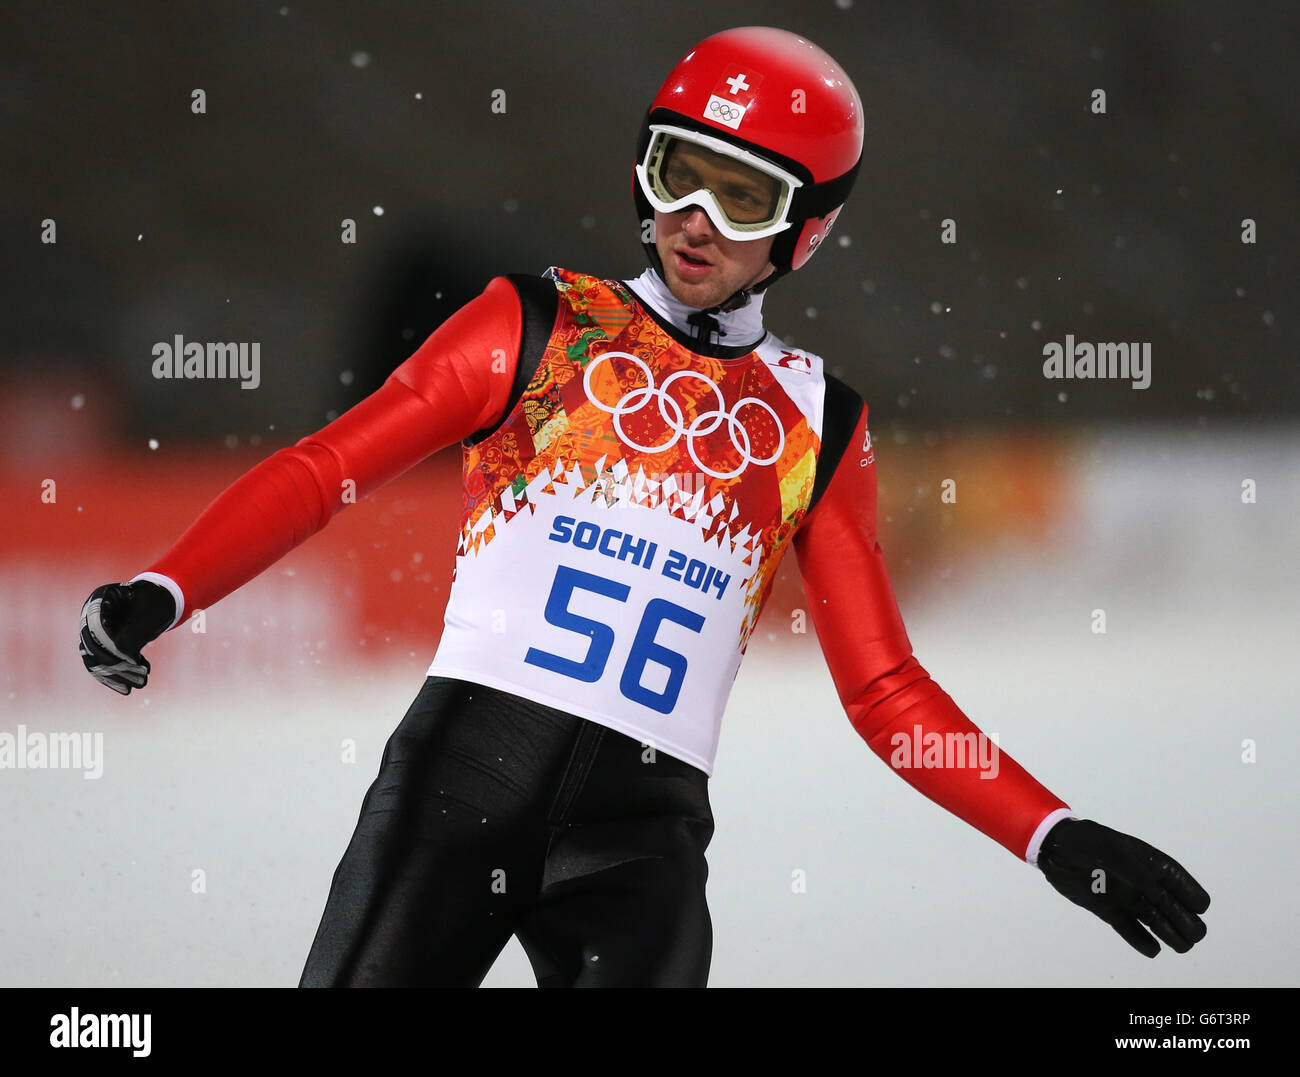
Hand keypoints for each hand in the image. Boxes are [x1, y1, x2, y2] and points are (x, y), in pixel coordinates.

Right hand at [78, 581, 175, 694]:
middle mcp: (90, 615)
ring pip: (96, 659)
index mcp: (101, 598)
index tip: (134, 661)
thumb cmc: (157, 601)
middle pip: (94, 646)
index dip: (112, 646)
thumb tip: (122, 653)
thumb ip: (136, 629)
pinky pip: (101, 664)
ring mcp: (92, 630)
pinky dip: (115, 676)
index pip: (96, 627)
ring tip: (142, 684)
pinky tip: (132, 686)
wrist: (159, 599)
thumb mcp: (152, 611)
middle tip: (143, 679)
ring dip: (118, 675)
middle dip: (118, 666)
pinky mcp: (99, 644)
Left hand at [1037, 818, 1209, 956]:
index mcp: (1146, 862)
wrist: (1055, 849)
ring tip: (1181, 946)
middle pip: (1172, 905)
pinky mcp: (1109, 910)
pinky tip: (1153, 950)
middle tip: (1193, 935)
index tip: (1200, 907)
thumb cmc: (1085, 842)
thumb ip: (1132, 869)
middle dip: (1186, 920)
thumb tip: (1154, 889)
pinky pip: (1129, 929)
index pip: (1177, 880)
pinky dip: (1140, 940)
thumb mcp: (1111, 849)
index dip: (1191, 894)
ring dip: (1170, 933)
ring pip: (1154, 920)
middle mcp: (1141, 882)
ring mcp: (1126, 897)